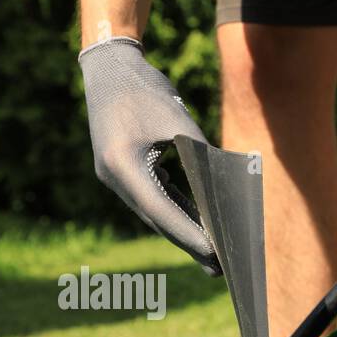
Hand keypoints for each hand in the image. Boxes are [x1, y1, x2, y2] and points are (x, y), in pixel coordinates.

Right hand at [79, 37, 219, 273]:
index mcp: (123, 164)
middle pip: (158, 219)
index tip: (215, 253)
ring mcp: (114, 176)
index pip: (162, 210)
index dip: (189, 234)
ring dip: (182, 232)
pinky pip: (152, 198)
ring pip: (155, 212)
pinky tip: (196, 226)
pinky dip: (174, 212)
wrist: (110, 68)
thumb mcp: (180, 123)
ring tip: (212, 256)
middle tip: (219, 268)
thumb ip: (201, 160)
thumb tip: (226, 196)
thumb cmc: (147, 90)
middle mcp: (114, 176)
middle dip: (189, 243)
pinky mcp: (121, 171)